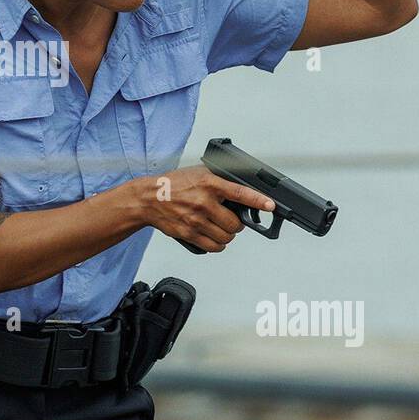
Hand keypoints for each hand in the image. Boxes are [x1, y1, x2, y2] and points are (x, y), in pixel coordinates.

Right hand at [137, 166, 275, 253]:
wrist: (148, 198)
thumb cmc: (174, 184)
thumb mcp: (198, 173)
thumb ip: (220, 181)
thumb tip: (243, 191)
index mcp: (208, 184)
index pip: (239, 192)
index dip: (258, 200)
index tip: (270, 205)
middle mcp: (203, 202)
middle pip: (235, 223)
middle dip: (236, 224)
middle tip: (230, 219)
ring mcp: (195, 219)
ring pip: (226, 238)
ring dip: (227, 235)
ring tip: (220, 228)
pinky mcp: (188, 233)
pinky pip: (213, 246)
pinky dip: (217, 245)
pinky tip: (213, 237)